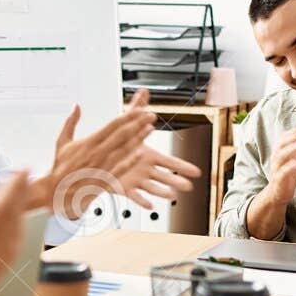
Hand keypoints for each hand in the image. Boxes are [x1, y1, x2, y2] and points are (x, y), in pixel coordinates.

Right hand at [0, 171, 30, 295]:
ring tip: (21, 197)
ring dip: (21, 212)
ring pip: (16, 234)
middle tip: (26, 175)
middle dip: (21, 195)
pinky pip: (13, 249)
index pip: (0, 208)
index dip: (14, 188)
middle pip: (12, 218)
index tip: (24, 170)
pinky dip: (18, 233)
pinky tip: (15, 231)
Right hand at [35, 102, 154, 219]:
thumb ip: (70, 122)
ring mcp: (100, 167)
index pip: (112, 125)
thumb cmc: (59, 169)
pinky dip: (129, 161)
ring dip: (138, 139)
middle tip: (150, 115)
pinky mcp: (103, 180)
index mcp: (88, 142)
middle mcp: (96, 153)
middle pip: (121, 135)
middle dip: (137, 124)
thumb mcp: (62, 143)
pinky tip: (140, 154)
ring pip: (123, 150)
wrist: (54, 192)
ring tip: (150, 129)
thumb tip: (76, 106)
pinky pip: (119, 170)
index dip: (128, 116)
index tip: (139, 110)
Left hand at [112, 87, 201, 208]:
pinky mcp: (123, 187)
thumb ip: (137, 109)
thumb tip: (144, 91)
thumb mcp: (126, 124)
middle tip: (189, 186)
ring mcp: (136, 180)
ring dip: (162, 191)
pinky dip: (142, 200)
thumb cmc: (116, 143)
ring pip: (152, 187)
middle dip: (177, 180)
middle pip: (165, 176)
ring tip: (172, 196)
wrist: (99, 158)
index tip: (196, 172)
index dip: (183, 167)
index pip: (170, 162)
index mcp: (149, 156)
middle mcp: (145, 169)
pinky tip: (149, 205)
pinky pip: (134, 195)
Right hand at [267, 127, 295, 201]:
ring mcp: (276, 168)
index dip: (295, 131)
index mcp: (279, 150)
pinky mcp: (278, 179)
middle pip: (281, 143)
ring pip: (280, 156)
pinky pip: (282, 172)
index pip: (285, 136)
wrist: (279, 193)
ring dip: (291, 149)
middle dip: (294, 137)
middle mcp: (276, 157)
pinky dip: (289, 167)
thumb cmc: (289, 173)